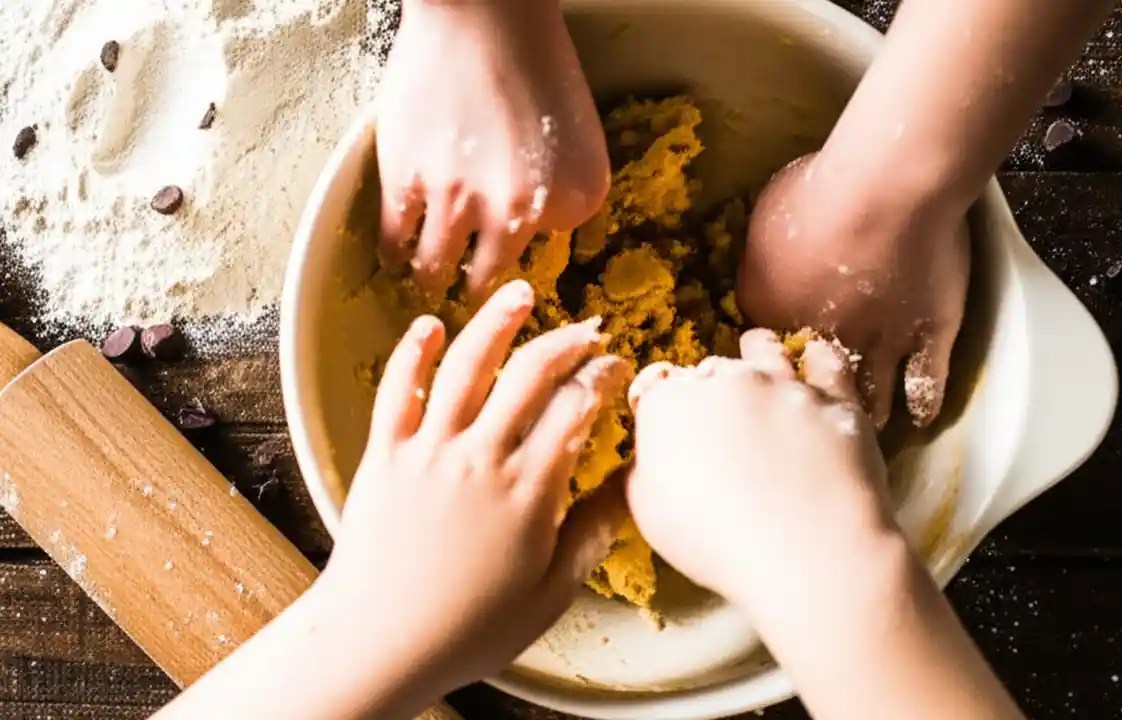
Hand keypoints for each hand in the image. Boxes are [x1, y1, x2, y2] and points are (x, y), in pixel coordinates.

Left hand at [326, 280, 630, 695]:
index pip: (576, 410)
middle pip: (530, 375)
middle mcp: (480, 457)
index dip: (601, 378)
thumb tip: (626, 490)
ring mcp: (428, 450)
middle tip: (586, 329)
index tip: (614, 367)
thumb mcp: (550, 594)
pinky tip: (429, 326)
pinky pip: (397, 390)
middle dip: (565, 342)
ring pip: (466, 367)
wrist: (379, 643)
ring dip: (495, 323)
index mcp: (528, 490)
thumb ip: (591, 535)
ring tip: (518, 293)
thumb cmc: (470, 629)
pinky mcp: (385, 455)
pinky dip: (413, 353)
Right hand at [377, 0, 608, 300]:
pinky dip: (393, 255)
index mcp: (575, 201)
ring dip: (431, 277)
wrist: (482, 16)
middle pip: (489, 277)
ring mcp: (459, 204)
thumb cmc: (537, 64)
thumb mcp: (583, 138)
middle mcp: (521, 214)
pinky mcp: (407, 185)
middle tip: (463, 289)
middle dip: (475, 286)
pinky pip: (394, 240)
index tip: (508, 268)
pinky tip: (394, 257)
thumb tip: (555, 239)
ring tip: (426, 279)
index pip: (548, 261)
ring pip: (437, 268)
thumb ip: (570, 196)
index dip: (523, 260)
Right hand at [625, 328, 893, 612]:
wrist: (808, 555)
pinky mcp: (834, 398)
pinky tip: (815, 357)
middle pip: (711, 370)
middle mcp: (723, 380)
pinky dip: (818, 357)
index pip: (658, 386)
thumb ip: (641, 471)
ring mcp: (783, 384)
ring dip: (758, 351)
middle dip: (710, 387)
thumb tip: (647, 454)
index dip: (663, 403)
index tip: (671, 423)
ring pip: (765, 351)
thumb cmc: (715, 544)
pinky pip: (826, 361)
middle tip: (720, 418)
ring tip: (759, 352)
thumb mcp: (649, 515)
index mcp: (668, 405)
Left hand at [738, 153, 969, 429]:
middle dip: (814, 409)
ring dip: (867, 416)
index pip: (764, 354)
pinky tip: (922, 416)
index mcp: (775, 314)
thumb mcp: (764, 220)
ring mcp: (882, 344)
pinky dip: (923, 404)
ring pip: (872, 398)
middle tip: (816, 424)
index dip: (772, 358)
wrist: (888, 191)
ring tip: (868, 432)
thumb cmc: (819, 193)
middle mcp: (825, 342)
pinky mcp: (931, 335)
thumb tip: (762, 272)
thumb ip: (760, 259)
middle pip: (814, 390)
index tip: (776, 363)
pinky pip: (927, 384)